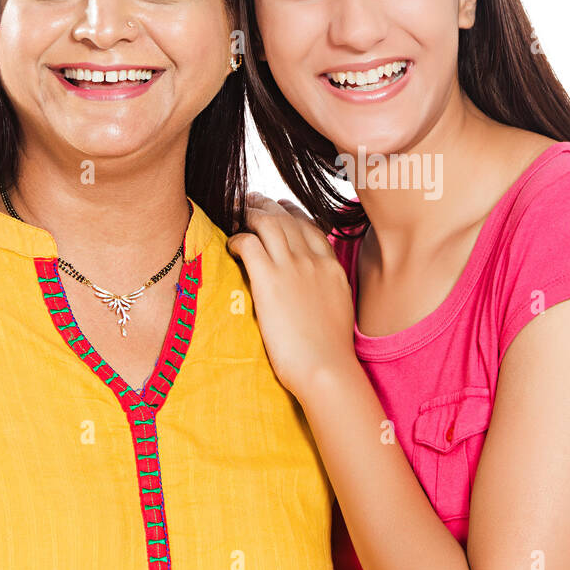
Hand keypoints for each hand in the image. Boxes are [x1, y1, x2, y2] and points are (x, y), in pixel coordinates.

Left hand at [225, 193, 359, 397]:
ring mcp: (293, 268)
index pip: (311, 227)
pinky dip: (238, 238)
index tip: (280, 208)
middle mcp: (314, 262)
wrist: (326, 368)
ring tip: (237, 214)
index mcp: (332, 269)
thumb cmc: (330, 353)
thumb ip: (327, 293)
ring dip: (250, 214)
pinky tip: (231, 244)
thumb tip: (316, 295)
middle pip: (288, 219)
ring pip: (269, 222)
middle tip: (250, 202)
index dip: (293, 213)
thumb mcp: (338, 312)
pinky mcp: (270, 281)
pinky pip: (250, 244)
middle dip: (267, 206)